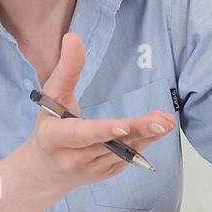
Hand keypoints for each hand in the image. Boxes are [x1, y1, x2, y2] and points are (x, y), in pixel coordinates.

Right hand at [19, 33, 177, 195]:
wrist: (45, 170)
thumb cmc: (50, 125)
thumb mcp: (53, 96)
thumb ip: (66, 69)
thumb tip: (73, 38)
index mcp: (54, 138)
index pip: (79, 135)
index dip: (102, 131)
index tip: (122, 127)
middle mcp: (72, 158)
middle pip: (110, 144)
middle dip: (137, 132)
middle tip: (162, 122)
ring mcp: (91, 170)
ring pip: (125, 151)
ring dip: (148, 134)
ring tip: (166, 120)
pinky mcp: (107, 173)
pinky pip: (130, 156)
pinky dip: (146, 140)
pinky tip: (158, 126)